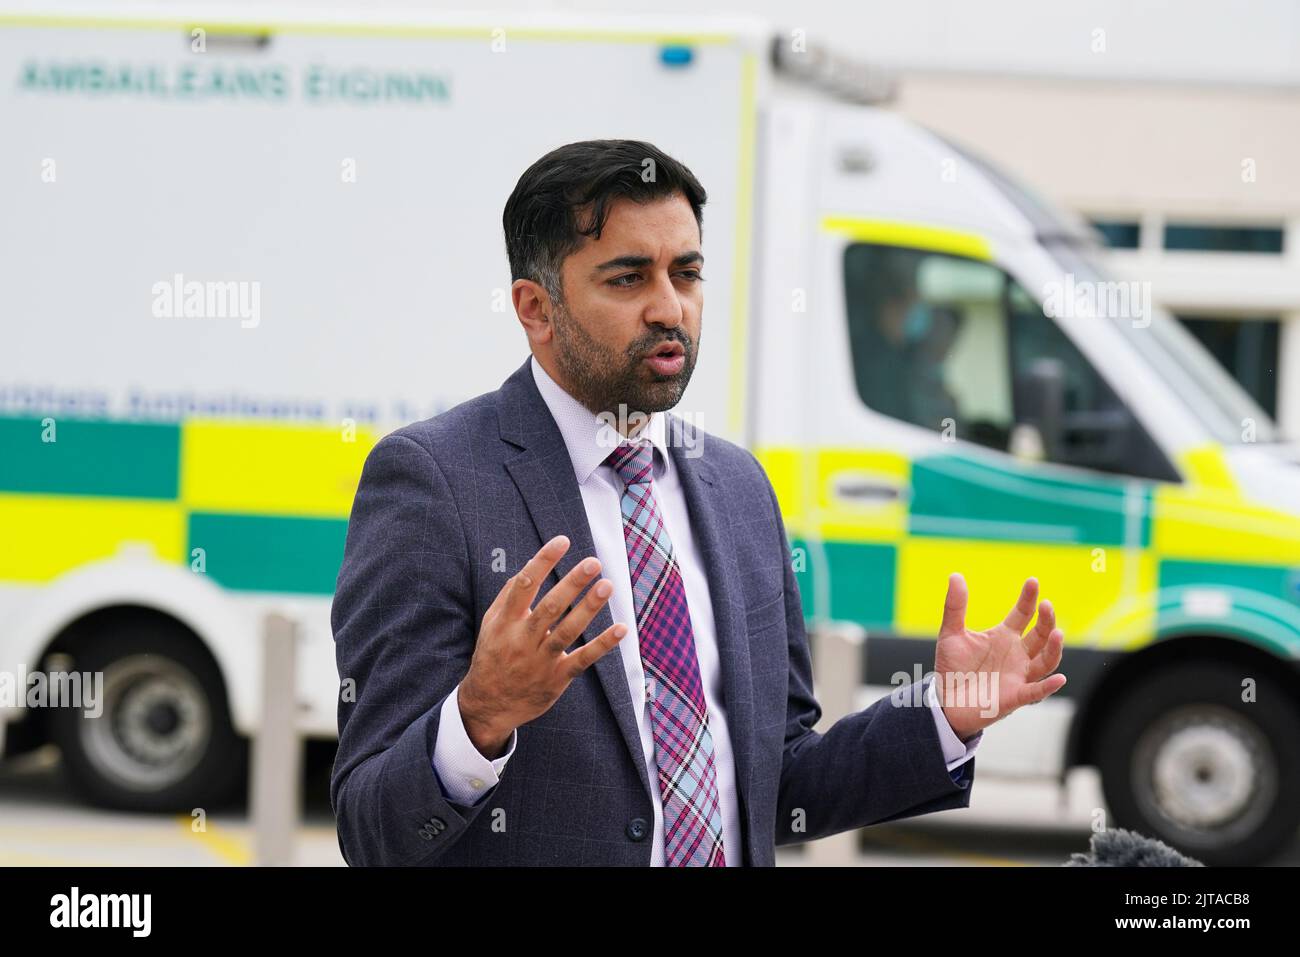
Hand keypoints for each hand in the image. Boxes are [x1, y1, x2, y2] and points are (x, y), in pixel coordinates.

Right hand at [459, 535, 627, 757]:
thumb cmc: (493, 656)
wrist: (489, 705)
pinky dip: (602, 645)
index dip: (543, 561)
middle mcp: (522, 639)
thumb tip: (530, 567)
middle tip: (593, 562)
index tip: (562, 541)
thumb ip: (508, 597)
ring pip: (567, 631)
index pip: (524, 585)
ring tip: (607, 585)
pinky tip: (621, 628)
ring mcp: (541, 660)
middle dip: (572, 583)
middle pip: (550, 607)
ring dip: (589, 608)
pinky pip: (582, 660)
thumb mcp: (491, 625)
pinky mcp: (557, 679)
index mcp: (505, 622)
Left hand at [933, 574, 1066, 739]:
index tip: (1032, 581)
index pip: (1023, 614)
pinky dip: (1048, 687)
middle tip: (1046, 604)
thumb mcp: (950, 634)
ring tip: (1057, 633)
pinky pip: (1036, 692)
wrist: (944, 701)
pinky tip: (1059, 678)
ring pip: (1045, 662)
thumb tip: (956, 575)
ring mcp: (1018, 676)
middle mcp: (1017, 655)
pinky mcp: (1014, 698)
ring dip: (1053, 648)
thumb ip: (955, 607)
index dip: (1029, 599)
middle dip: (1046, 620)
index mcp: (1004, 637)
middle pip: (1040, 636)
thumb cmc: (952, 667)